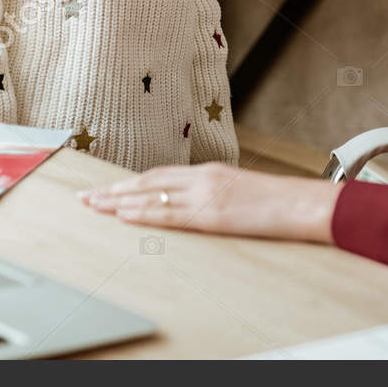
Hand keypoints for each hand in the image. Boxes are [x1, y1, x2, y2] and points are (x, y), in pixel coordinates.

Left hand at [78, 163, 342, 243]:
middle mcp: (202, 178)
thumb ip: (215, 194)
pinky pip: (168, 214)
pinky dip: (142, 213)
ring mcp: (205, 195)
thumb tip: (196, 206)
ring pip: (150, 196)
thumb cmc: (277, 201)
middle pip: (147, 181)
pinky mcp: (211, 214)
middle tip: (86, 196)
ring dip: (118, 201)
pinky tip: (123, 214)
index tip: (109, 187)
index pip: (159, 174)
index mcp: (209, 171)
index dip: (131, 181)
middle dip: (114, 189)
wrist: (301, 203)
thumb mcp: (240, 190)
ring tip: (93, 205)